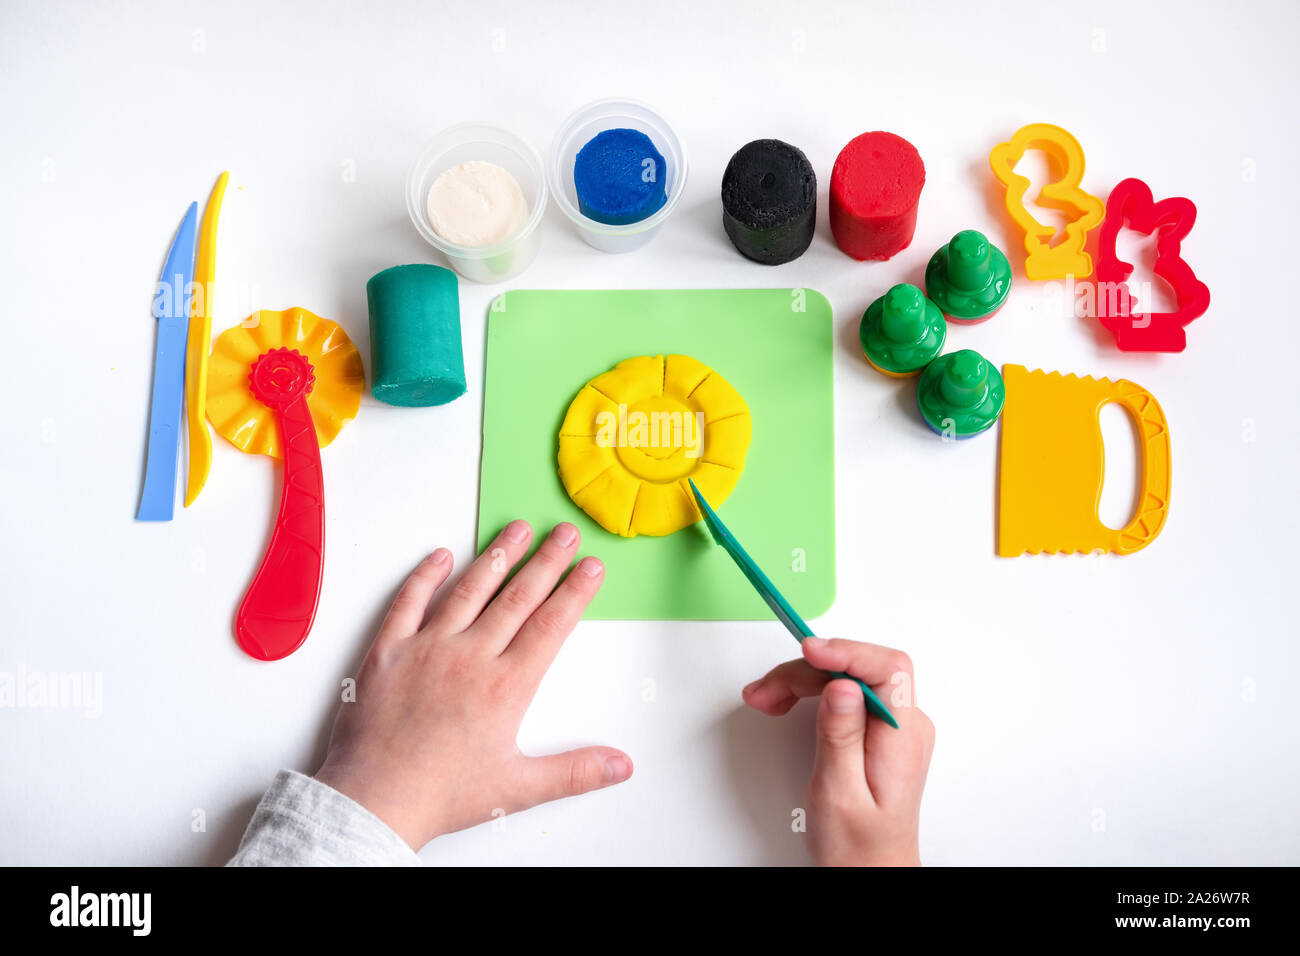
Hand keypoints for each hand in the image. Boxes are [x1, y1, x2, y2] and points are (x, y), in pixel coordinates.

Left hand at [314, 520, 631, 849]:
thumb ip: (575, 772)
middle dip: (547, 561)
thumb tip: (622, 765)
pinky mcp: (388, 651)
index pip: (551, 626)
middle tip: (566, 533)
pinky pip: (408, 602)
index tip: (592, 566)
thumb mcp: (518, 788)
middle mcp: (470, 657)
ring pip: (469, 590)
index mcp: (506, 687)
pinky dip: (425, 576)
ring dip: (497, 556)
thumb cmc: (442, 795)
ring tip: (517, 529)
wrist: (374, 800)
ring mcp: (427, 649)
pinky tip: (441, 555)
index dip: (575, 592)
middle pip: (518, 598)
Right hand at [742, 637, 933, 865]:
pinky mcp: (876, 729)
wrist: (871, 871)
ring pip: (846, 678)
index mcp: (902, 738)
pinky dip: (811, 693)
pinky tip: (785, 701)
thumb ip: (841, 736)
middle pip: (857, 670)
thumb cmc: (857, 846)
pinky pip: (846, 694)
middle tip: (765, 691)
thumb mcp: (838, 794)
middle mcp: (905, 725)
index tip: (808, 652)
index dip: (846, 652)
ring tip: (765, 698)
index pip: (888, 669)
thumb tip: (842, 686)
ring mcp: (892, 726)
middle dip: (806, 672)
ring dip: (802, 681)